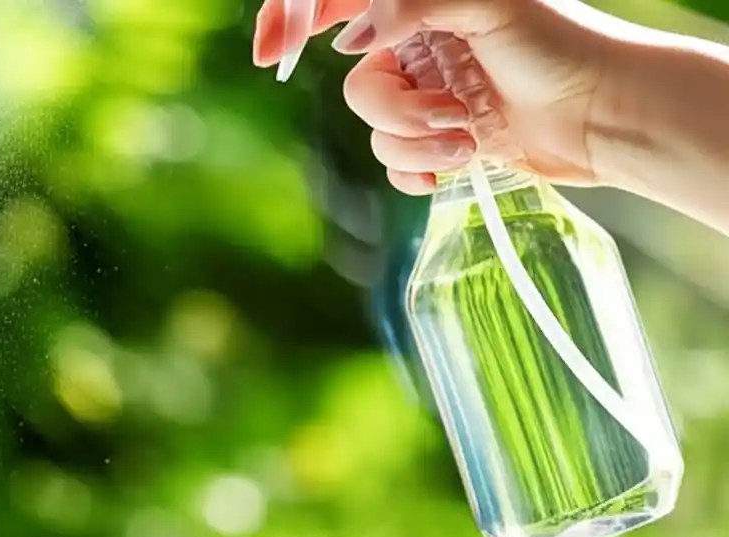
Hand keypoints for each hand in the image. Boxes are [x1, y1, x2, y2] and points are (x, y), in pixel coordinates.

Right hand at [254, 0, 618, 194]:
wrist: (607, 115)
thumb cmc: (563, 46)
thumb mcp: (490, 3)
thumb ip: (413, 3)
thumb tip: (353, 36)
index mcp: (421, 2)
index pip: (336, 3)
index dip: (293, 19)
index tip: (275, 56)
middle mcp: (419, 47)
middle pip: (358, 81)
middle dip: (396, 109)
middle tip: (445, 114)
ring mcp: (428, 96)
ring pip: (375, 129)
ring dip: (416, 144)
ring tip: (469, 142)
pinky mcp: (439, 142)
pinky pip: (394, 164)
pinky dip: (417, 173)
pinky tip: (456, 168)